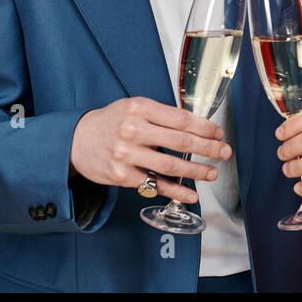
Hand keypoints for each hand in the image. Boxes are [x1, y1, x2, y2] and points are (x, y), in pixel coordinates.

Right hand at [70, 97, 230, 203]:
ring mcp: (127, 154)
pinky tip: (191, 195)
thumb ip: (161, 115)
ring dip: (197, 171)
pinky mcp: (122, 176)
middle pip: (181, 142)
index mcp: (140, 108)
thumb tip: (197, 126)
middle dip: (208, 148)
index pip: (181, 119)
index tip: (219, 133)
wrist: (77, 140)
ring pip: (171, 166)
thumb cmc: (112, 122)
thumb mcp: (134, 107)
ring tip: (212, 173)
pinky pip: (155, 185)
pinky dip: (176, 191)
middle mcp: (134, 130)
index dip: (205, 128)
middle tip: (225, 153)